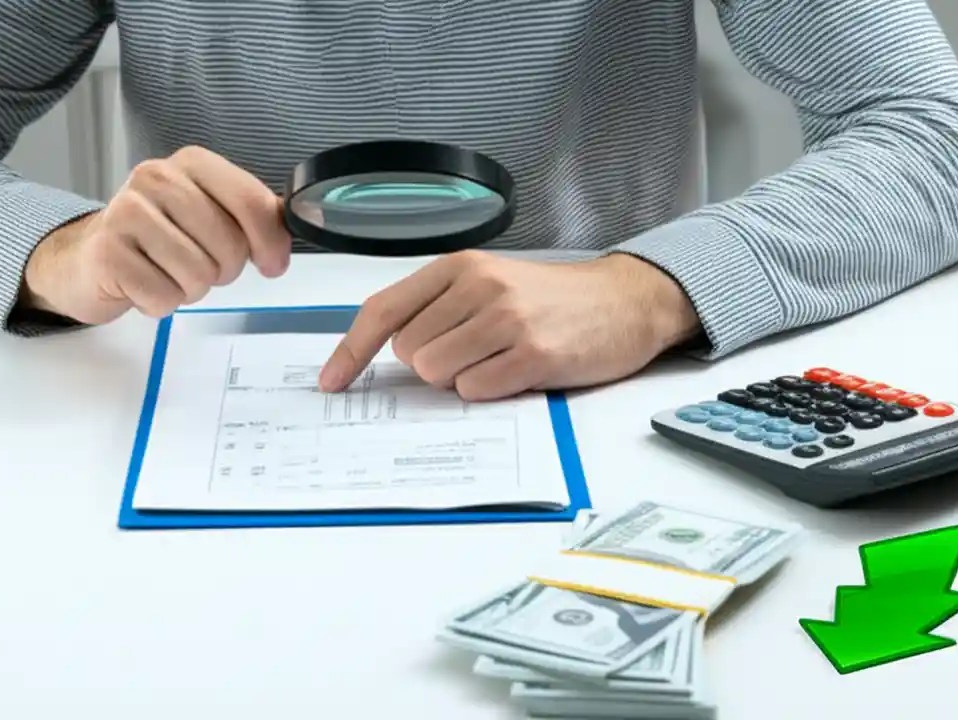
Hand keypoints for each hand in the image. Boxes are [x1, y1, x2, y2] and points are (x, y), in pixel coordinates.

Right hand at [20, 146, 290, 323]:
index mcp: (191, 164)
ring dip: (190, 288)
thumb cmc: (160, 238)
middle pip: (229, 245)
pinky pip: (165, 297)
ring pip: (199, 275)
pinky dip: (161, 303)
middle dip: (224, 270)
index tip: (272, 264)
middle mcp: (156, 179)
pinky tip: (144, 284)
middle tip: (200, 266)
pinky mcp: (107, 253)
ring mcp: (126, 213)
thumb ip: (251, 216)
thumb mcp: (209, 213)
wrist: (89, 257)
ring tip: (167, 272)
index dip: (271, 242)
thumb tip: (290, 231)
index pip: (251, 202)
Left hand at [317, 251, 701, 400]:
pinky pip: (476, 390)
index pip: (384, 310)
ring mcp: (507, 319)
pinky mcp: (534, 354)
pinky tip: (517, 371)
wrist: (624, 302)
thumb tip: (385, 351)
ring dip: (461, 379)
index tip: (332, 381)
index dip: (350, 350)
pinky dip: (489, 391)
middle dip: (432, 364)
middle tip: (475, 351)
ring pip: (438, 374)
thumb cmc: (551, 299)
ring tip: (498, 359)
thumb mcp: (490, 283)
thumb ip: (439, 307)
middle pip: (410, 352)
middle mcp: (480, 287)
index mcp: (460, 267)